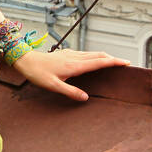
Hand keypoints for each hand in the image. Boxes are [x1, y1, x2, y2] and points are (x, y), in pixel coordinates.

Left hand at [9, 47, 129, 100]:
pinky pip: (86, 54)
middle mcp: (75, 58)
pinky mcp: (67, 54)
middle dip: (113, 58)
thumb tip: (86, 98)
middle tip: (125, 63)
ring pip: (93, 53)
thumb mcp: (53, 86)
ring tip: (114, 62)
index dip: (114, 62)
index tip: (126, 63)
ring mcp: (71, 54)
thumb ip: (70, 91)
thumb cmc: (38, 73)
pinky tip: (94, 61)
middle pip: (99, 55)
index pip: (99, 62)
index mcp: (75, 65)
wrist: (26, 60)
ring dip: (105, 57)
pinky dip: (95, 57)